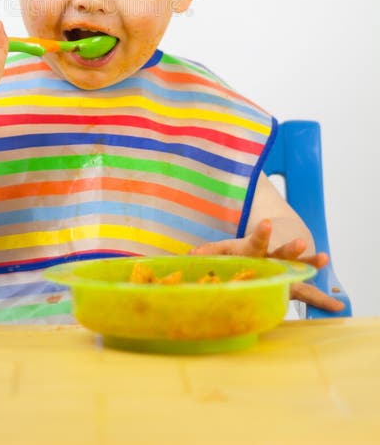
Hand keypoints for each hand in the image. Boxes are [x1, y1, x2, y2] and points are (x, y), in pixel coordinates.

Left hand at [189, 219, 344, 312]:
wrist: (272, 241)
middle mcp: (271, 258)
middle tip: (301, 241)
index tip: (267, 223)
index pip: (255, 241)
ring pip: (298, 267)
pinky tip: (338, 305)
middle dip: (290, 249)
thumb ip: (210, 253)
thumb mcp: (224, 250)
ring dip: (309, 262)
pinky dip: (322, 300)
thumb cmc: (242, 252)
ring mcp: (285, 269)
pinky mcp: (294, 282)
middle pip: (281, 253)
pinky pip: (309, 292)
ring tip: (325, 257)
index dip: (261, 234)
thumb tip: (189, 255)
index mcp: (252, 250)